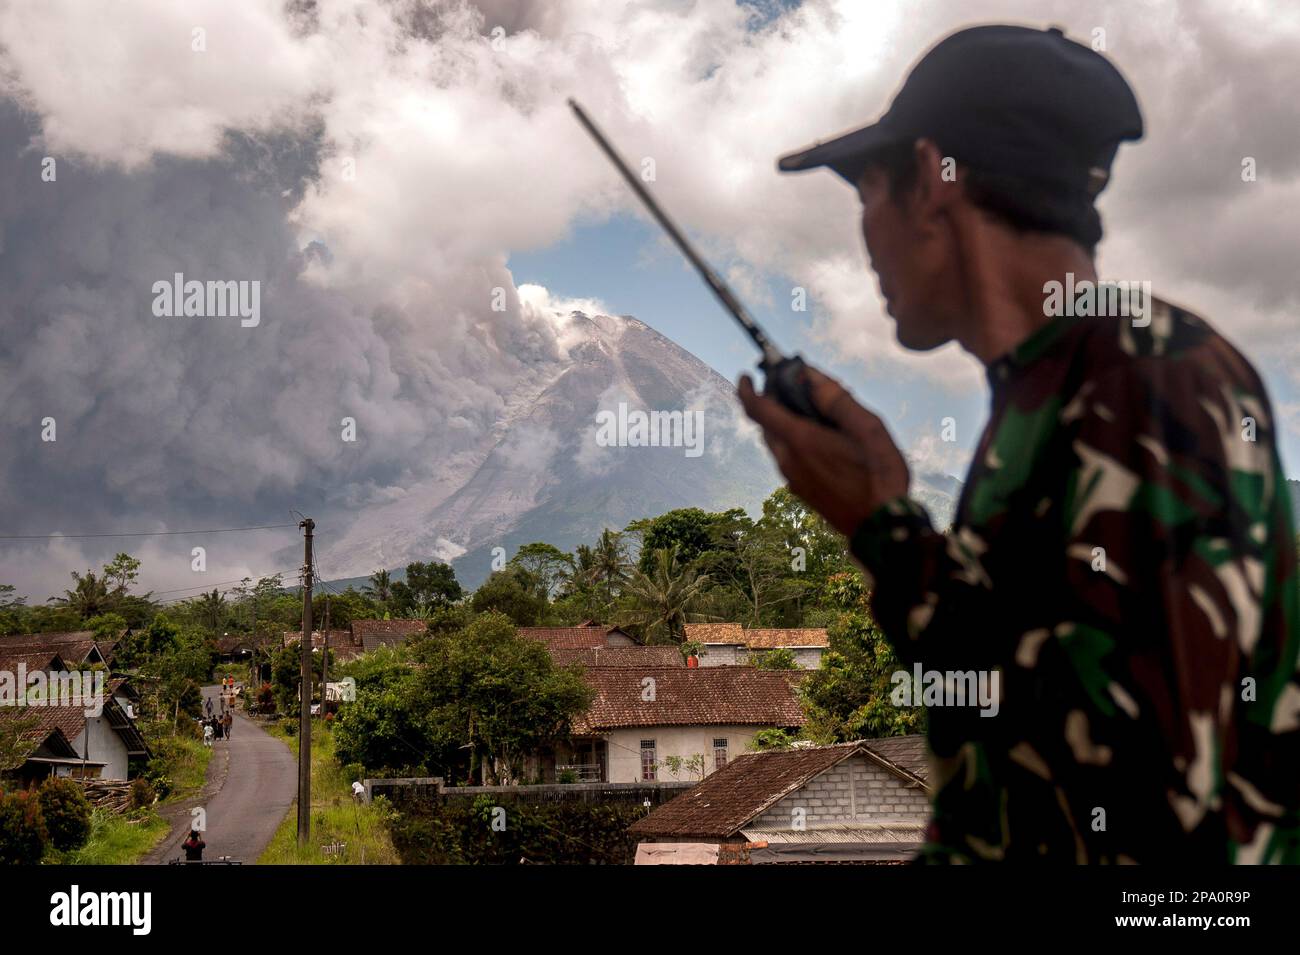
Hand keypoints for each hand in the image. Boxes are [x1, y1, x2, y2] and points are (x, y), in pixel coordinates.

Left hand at [737, 365, 908, 535]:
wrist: (880, 528)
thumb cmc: (880, 476)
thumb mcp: (868, 427)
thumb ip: (836, 399)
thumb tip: (810, 375)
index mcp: (801, 440)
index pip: (757, 408)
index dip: (746, 388)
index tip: (746, 376)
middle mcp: (788, 460)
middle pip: (765, 424)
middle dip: (772, 402)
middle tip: (794, 388)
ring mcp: (792, 479)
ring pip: (775, 442)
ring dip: (784, 423)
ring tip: (814, 413)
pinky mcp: (799, 491)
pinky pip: (786, 458)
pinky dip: (792, 441)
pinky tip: (820, 441)